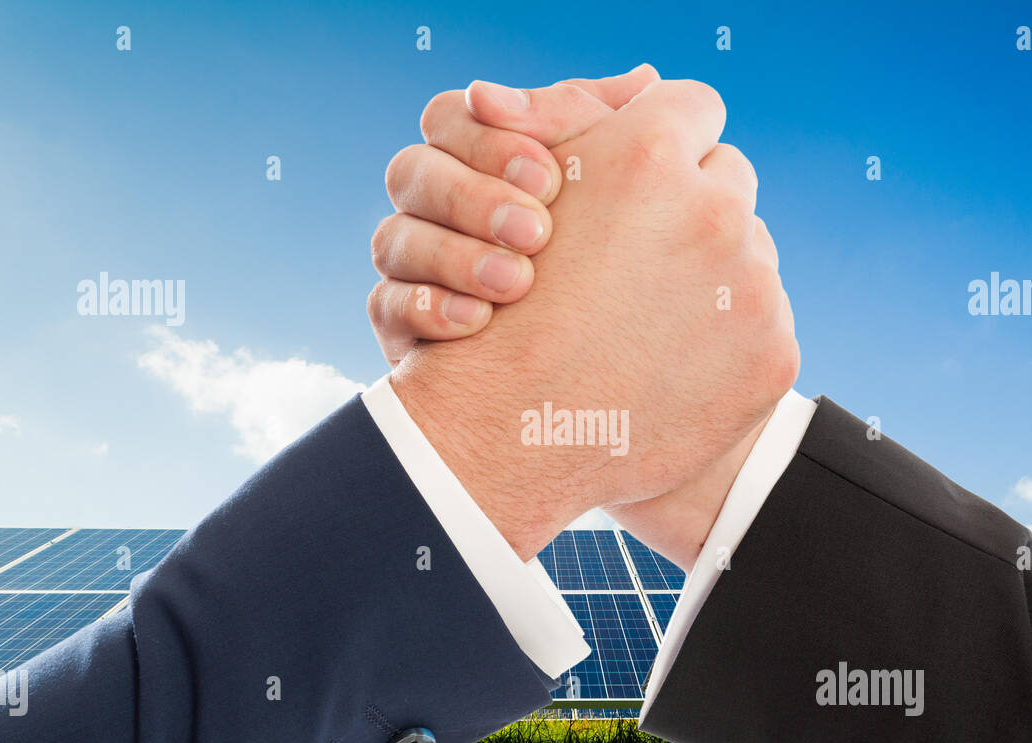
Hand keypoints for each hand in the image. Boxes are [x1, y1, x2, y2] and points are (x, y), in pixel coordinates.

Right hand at [369, 65, 658, 362]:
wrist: (582, 371)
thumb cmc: (603, 268)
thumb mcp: (614, 194)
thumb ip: (615, 139)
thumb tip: (644, 82)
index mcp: (473, 157)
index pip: (451, 117)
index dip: (491, 140)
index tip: (551, 178)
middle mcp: (431, 205)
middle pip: (412, 170)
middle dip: (474, 198)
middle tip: (538, 233)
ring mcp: (409, 265)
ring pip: (393, 238)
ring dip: (456, 256)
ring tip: (518, 283)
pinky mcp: (400, 326)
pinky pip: (387, 305)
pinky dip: (430, 308)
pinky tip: (479, 320)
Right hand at [376, 77, 798, 563]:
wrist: (511, 435)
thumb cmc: (502, 309)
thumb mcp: (523, 199)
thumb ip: (584, 123)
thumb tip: (647, 83)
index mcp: (650, 156)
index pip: (693, 109)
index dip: (663, 146)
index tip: (641, 184)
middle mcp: (714, 211)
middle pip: (729, 180)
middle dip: (693, 210)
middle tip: (641, 260)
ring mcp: (753, 288)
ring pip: (751, 255)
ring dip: (715, 276)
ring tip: (651, 321)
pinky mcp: (773, 357)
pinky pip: (764, 325)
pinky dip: (729, 341)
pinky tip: (674, 365)